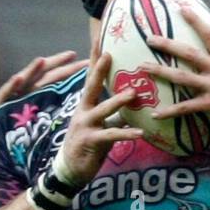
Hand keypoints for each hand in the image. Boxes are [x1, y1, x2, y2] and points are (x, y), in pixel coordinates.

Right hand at [0, 51, 79, 142]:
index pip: (55, 79)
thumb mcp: (27, 118)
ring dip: (35, 68)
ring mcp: (10, 93)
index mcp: (33, 93)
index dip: (70, 71)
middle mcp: (23, 89)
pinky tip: (20, 77)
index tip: (88, 64)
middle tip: (78, 56)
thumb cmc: (1, 125)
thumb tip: (60, 113)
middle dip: (61, 65)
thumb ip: (41, 111)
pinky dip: (14, 84)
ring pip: (26, 78)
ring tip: (46, 59)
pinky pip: (6, 92)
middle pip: (45, 74)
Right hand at [61, 43, 143, 183]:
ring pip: (103, 110)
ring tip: (133, 93)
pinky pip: (111, 135)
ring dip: (118, 101)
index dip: (94, 59)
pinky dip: (126, 134)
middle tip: (109, 53)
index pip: (90, 78)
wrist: (70, 170)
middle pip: (91, 87)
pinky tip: (140, 133)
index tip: (99, 40)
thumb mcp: (101, 126)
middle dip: (98, 70)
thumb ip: (115, 116)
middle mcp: (83, 112)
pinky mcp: (90, 141)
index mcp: (86, 105)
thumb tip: (133, 108)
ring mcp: (85, 126)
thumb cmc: (87, 146)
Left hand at [141, 7, 209, 133]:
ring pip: (182, 77)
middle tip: (150, 38)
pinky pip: (185, 108)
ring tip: (143, 68)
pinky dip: (169, 111)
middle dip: (168, 44)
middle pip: (188, 53)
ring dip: (161, 72)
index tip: (182, 8)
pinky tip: (155, 114)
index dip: (195, 20)